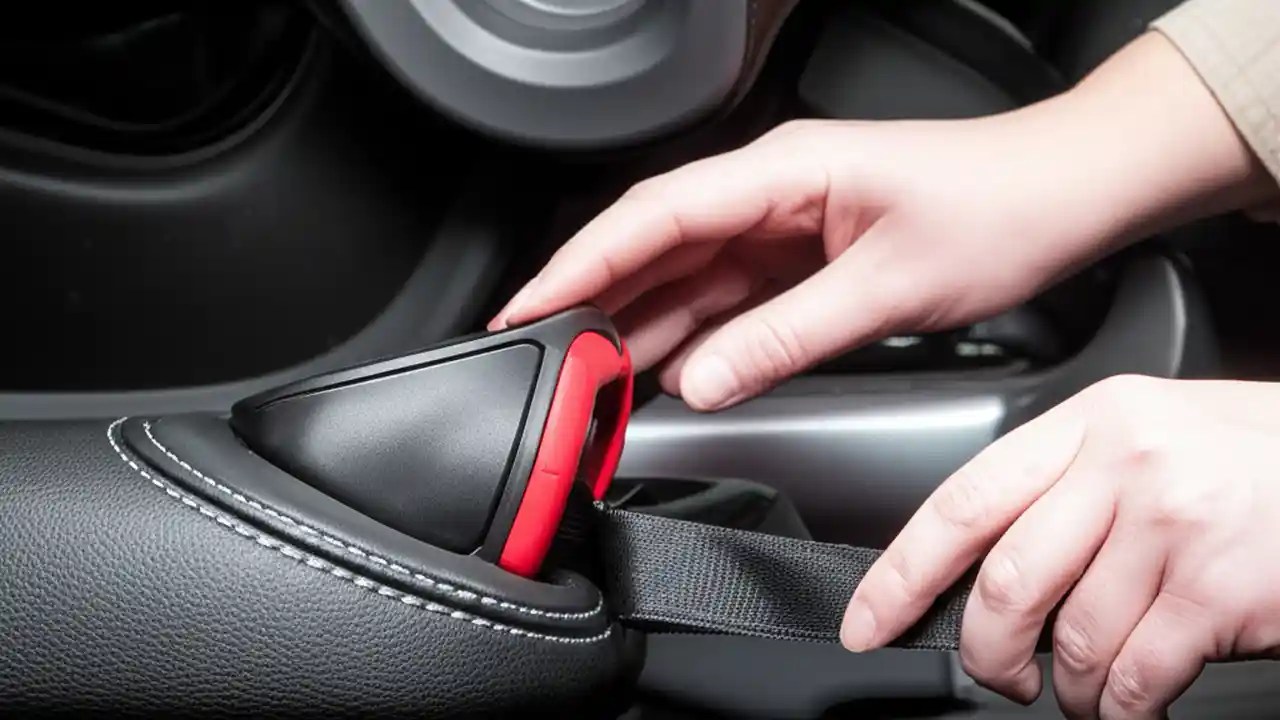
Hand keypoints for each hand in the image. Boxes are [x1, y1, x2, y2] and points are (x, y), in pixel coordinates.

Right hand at [490, 34, 1267, 410]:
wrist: (1063, 196)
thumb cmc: (997, 209)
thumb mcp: (888, 287)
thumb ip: (785, 336)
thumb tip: (702, 380)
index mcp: (781, 172)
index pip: (653, 216)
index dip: (581, 263)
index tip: (529, 308)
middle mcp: (771, 191)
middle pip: (655, 244)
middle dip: (592, 297)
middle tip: (540, 355)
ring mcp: (785, 224)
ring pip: (686, 274)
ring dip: (637, 322)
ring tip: (587, 373)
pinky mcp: (803, 256)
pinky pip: (727, 296)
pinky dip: (692, 333)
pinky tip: (664, 367)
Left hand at [841, 375, 1279, 717]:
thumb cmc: (1251, 460)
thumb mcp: (1146, 438)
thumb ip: (1063, 485)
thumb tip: (982, 564)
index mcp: (1087, 423)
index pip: (963, 501)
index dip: (901, 572)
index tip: (867, 621)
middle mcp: (1123, 466)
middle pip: (1005, 581)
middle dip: (984, 651)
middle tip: (997, 675)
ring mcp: (1172, 525)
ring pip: (1069, 639)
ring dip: (1066, 691)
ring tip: (1084, 691)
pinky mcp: (1218, 590)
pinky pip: (1133, 676)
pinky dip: (1118, 710)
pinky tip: (1131, 703)